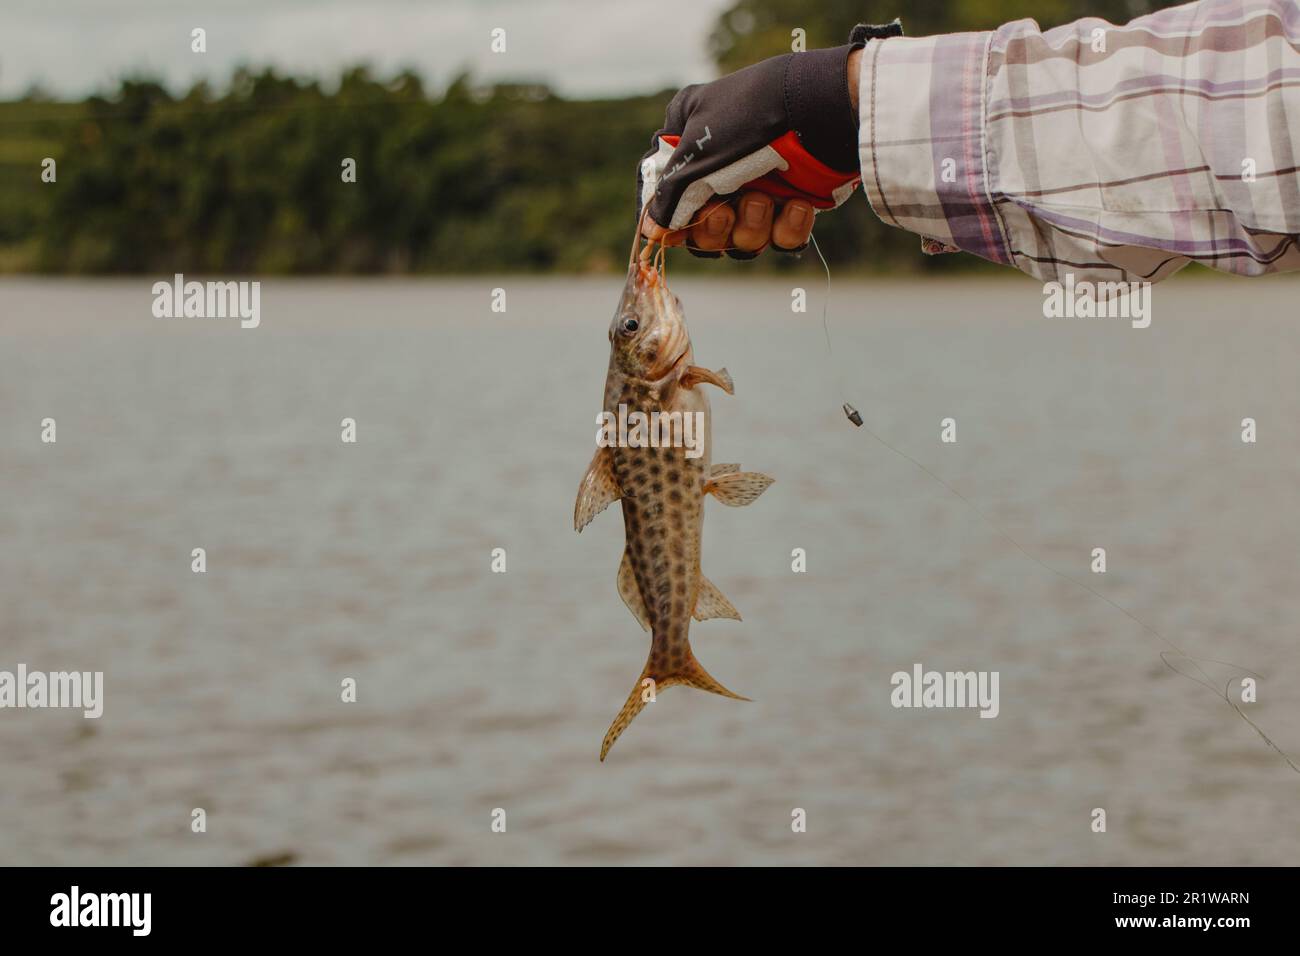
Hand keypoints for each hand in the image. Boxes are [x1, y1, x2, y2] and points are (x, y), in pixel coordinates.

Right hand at [637, 40, 873, 260]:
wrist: (821, 112)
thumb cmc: (748, 122)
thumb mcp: (694, 157)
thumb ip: (667, 200)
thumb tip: (650, 232)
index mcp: (689, 139)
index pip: (664, 192)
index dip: (667, 220)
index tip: (669, 235)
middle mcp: (721, 164)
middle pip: (702, 228)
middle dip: (713, 228)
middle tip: (723, 214)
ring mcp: (758, 184)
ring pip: (741, 238)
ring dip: (751, 224)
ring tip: (765, 199)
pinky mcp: (791, 201)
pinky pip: (781, 237)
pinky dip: (788, 227)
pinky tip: (797, 203)